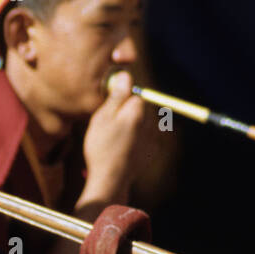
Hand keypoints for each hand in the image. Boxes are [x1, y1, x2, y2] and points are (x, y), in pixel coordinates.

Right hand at [78, 69, 145, 207]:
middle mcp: (150, 122)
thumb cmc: (102, 146)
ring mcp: (153, 138)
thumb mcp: (103, 117)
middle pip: (139, 109)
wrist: (110, 179)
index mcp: (138, 111)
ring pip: (140, 124)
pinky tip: (120, 151)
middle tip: (107, 127)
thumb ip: (117, 95)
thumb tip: (126, 74)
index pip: (135, 94)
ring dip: (129, 127)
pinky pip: (142, 139)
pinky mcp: (151, 151)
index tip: (108, 110)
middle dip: (126, 113)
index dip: (120, 100)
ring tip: (112, 141)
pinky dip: (133, 141)